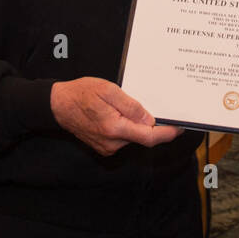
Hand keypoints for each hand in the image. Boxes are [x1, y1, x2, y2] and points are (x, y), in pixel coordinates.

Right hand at [50, 77, 182, 155]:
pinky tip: (117, 113)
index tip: (180, 128)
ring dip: (136, 124)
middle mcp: (112, 143)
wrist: (58, 105)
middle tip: (152, 106)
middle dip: (150, 123)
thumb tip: (149, 119)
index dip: (167, 133)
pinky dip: (127, 127)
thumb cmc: (81, 94)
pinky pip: (123, 138)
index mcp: (114, 128)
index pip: (149, 137)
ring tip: (123, 105)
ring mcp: (107, 147)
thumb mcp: (108, 90)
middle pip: (142, 136)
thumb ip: (131, 106)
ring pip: (132, 136)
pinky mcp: (104, 147)